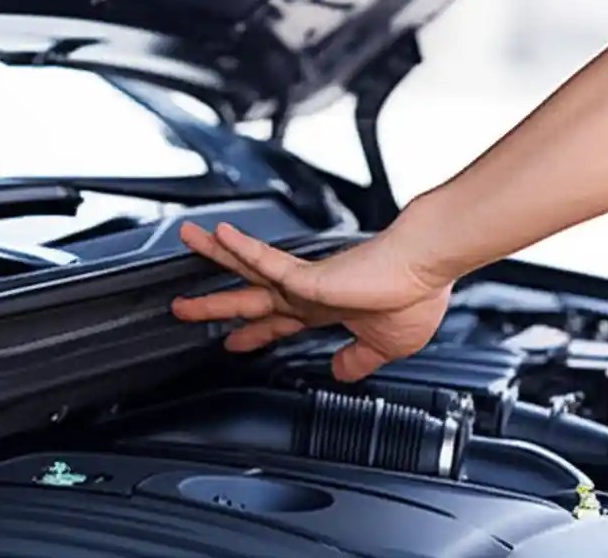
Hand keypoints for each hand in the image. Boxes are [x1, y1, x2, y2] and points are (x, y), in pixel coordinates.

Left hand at [171, 222, 451, 381]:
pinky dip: (243, 249)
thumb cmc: (416, 295)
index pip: (279, 322)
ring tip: (186, 239)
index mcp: (327, 309)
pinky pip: (267, 260)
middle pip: (251, 298)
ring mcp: (306, 280)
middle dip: (214, 305)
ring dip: (214, 257)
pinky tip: (221, 235)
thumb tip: (340, 372)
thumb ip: (358, 359)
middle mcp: (310, 292)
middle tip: (180, 308)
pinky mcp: (310, 273)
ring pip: (247, 268)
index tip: (231, 340)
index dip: (254, 333)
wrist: (427, 269)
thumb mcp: (385, 346)